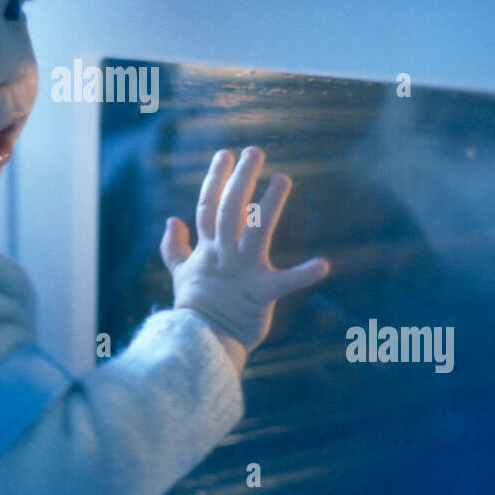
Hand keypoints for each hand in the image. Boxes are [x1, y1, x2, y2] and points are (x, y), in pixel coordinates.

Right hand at [160, 146, 329, 356]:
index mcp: (207, 248)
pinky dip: (303, 275)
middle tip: (255, 151)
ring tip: (283, 178)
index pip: (209, 206)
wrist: (200, 343)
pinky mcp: (261, 293)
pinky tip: (323, 264)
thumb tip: (171, 220)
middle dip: (241, 178)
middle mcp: (224, 254)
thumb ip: (175, 246)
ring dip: (269, 205)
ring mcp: (243, 272)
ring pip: (255, 231)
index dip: (215, 179)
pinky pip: (284, 283)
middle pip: (230, 209)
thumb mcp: (181, 272)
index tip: (224, 154)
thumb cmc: (196, 307)